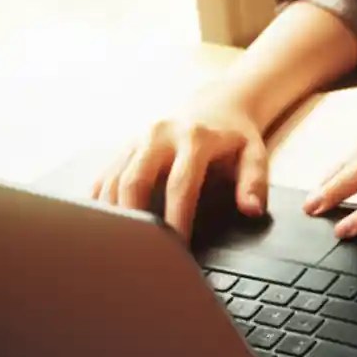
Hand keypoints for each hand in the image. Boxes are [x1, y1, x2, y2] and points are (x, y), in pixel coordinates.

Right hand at [92, 81, 268, 238]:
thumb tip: (252, 210)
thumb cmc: (234, 137)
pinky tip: (103, 227)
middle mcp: (161, 134)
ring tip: (120, 246)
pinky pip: (106, 175)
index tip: (178, 247)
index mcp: (194, 138)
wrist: (215, 104)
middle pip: (135, 180)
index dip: (176, 218)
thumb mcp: (254, 154)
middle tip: (139, 251)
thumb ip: (254, 183)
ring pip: (115, 179)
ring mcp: (139, 139)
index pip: (180, 184)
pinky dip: (102, 201)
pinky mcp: (126, 146)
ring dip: (114, 214)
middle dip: (134, 218)